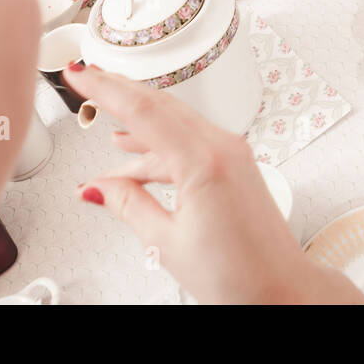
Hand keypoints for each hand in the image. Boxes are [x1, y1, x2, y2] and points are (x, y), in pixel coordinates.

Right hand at [64, 65, 363, 303]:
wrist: (283, 288)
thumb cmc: (240, 275)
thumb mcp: (167, 242)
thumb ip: (128, 206)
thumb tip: (97, 187)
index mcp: (204, 162)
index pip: (143, 112)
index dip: (104, 89)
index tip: (79, 74)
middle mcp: (222, 148)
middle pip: (160, 105)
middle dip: (118, 91)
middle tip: (87, 79)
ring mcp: (232, 153)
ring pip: (173, 123)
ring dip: (136, 123)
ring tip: (103, 121)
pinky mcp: (235, 163)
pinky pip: (188, 141)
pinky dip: (157, 147)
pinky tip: (134, 155)